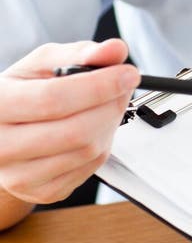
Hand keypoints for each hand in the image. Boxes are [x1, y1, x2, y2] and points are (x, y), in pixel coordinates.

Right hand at [0, 40, 139, 206]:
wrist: (3, 134)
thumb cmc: (21, 94)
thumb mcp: (42, 65)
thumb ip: (79, 54)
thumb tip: (114, 50)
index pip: (54, 99)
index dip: (99, 86)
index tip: (127, 74)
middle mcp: (1, 146)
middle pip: (76, 130)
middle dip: (112, 105)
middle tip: (123, 87)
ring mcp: (20, 175)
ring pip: (88, 150)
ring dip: (110, 124)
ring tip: (107, 105)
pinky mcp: (43, 192)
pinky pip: (91, 167)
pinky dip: (103, 144)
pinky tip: (95, 128)